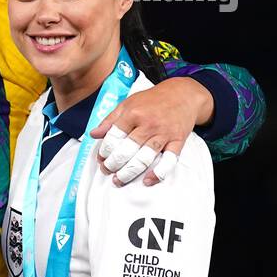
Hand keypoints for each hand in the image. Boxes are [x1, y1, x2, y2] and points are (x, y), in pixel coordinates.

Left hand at [90, 76, 210, 186]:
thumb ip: (110, 120)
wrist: (183, 94)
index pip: (114, 137)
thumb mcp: (127, 104)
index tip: (100, 158)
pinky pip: (169, 160)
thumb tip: (93, 134)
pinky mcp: (178, 141)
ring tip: (118, 180)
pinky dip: (158, 173)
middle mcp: (148, 124)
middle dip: (113, 164)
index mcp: (133, 113)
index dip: (104, 150)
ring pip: (144, 158)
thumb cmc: (151, 100)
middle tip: (106, 171)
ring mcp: (164, 133)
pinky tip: (147, 181)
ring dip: (129, 173)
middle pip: (127, 150)